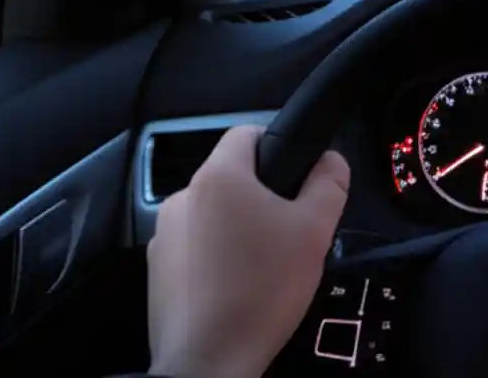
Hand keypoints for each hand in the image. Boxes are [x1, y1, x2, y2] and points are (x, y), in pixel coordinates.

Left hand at [147, 126, 349, 377]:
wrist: (209, 361)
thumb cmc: (264, 287)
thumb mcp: (314, 232)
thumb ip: (329, 184)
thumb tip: (330, 160)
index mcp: (218, 176)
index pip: (247, 133)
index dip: (278, 147)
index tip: (298, 182)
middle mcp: (181, 196)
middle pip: (231, 178)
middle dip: (261, 197)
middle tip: (290, 233)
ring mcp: (163, 235)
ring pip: (213, 214)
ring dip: (237, 228)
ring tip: (263, 267)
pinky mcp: (157, 270)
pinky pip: (195, 247)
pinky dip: (215, 258)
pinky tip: (235, 288)